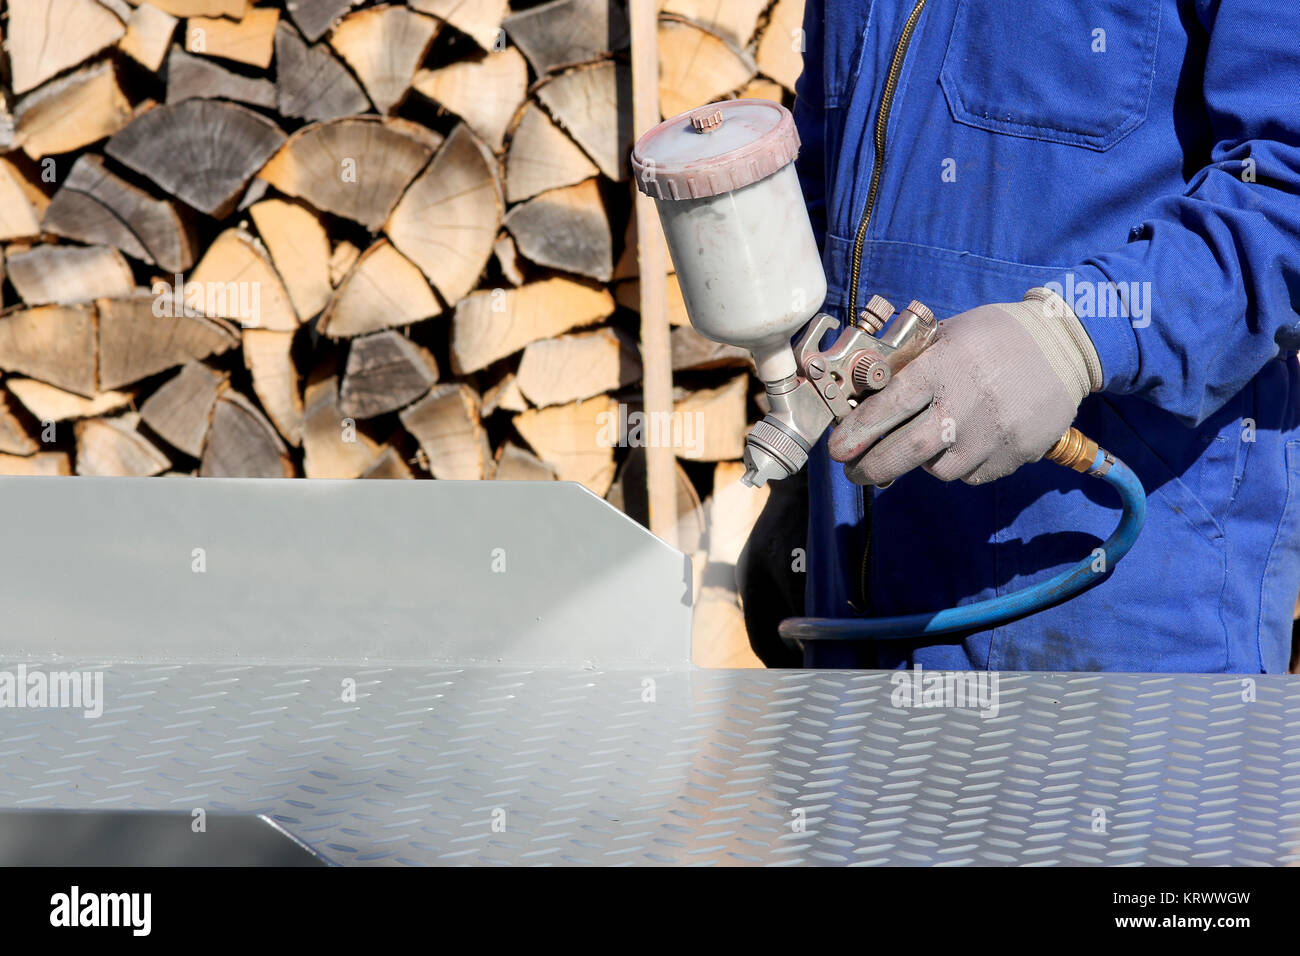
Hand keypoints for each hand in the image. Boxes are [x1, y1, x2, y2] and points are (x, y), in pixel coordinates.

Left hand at [828, 288, 1101, 485]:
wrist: (1067, 346)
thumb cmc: (997, 336)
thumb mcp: (949, 333)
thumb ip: (910, 362)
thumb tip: (864, 393)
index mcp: (945, 367)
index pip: (889, 407)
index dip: (858, 432)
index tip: (838, 448)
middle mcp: (968, 404)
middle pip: (907, 451)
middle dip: (872, 467)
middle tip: (855, 473)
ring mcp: (994, 433)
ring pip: (940, 469)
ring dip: (922, 463)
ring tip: (921, 447)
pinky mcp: (1016, 454)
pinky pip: (972, 475)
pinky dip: (958, 466)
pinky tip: (961, 445)